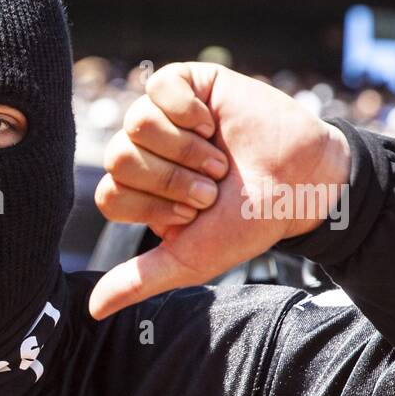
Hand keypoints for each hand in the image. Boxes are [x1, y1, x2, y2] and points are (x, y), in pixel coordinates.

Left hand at [89, 62, 350, 318]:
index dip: (153, 207)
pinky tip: (213, 124)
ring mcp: (162, 118)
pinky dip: (189, 112)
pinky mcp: (185, 85)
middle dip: (172, 180)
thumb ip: (139, 280)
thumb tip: (93, 310)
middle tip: (210, 188)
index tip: (193, 215)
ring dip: (185, 149)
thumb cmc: (247, 222)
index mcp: (137, 192)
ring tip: (217, 161)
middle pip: (118, 158)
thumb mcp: (190, 260)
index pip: (109, 195)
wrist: (301, 184)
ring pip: (136, 124)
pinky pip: (158, 86)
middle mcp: (143, 153)